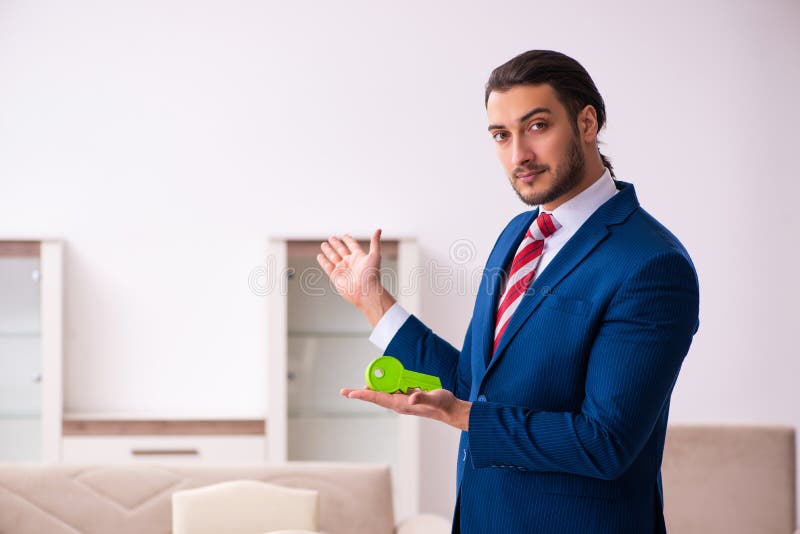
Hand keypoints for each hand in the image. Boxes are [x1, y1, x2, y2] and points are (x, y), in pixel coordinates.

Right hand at [317, 229, 395, 326]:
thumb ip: (375, 242)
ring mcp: (342, 269)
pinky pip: (328, 266)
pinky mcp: (335, 276)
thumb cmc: (372, 275)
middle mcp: (350, 262)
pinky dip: (323, 261)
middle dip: (336, 244)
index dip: (349, 240)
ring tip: (324, 244)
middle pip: (341, 250)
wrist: (365, 291)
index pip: (352, 246)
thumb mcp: (375, 255)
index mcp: (359, 257)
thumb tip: (378, 230)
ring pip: (333, 257)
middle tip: (331, 237)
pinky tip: (320, 256)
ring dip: (329, 251)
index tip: (344, 235)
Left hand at [340, 387, 470, 430]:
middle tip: (344, 391)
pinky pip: (391, 389)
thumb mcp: (434, 399)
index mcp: (401, 404)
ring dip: (370, 388)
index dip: (363, 395)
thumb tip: (411, 398)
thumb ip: (423, 398)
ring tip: (356, 388)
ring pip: (382, 393)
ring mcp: (402, 400)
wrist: (449, 409)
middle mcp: (398, 403)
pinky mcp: (406, 396)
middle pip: (376, 396)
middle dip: (361, 393)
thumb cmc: (442, 405)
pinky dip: (383, 385)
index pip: (378, 398)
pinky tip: (380, 380)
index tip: (349, 394)